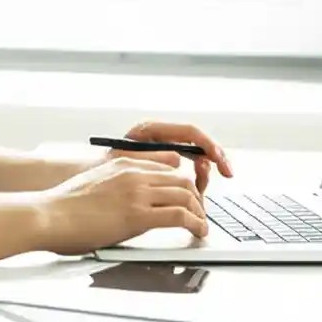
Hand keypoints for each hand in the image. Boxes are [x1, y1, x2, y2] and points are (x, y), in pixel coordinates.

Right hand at [37, 158, 208, 255]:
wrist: (48, 214)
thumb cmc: (62, 205)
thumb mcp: (94, 183)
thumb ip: (115, 186)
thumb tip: (125, 202)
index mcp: (122, 163)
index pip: (167, 165)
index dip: (182, 183)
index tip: (186, 196)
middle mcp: (133, 173)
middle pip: (181, 179)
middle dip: (195, 197)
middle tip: (198, 213)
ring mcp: (137, 192)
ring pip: (186, 195)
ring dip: (199, 212)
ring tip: (202, 225)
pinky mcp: (138, 215)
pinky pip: (180, 215)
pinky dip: (195, 224)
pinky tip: (199, 232)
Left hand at [111, 121, 234, 193]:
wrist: (94, 179)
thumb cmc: (105, 169)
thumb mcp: (127, 162)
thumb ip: (152, 159)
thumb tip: (180, 162)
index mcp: (151, 130)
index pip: (189, 131)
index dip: (207, 144)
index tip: (218, 160)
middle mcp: (161, 135)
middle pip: (198, 141)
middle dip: (215, 158)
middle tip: (227, 173)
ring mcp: (165, 147)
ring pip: (197, 156)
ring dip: (204, 173)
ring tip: (201, 190)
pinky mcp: (167, 161)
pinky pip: (190, 167)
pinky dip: (197, 179)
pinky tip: (196, 192)